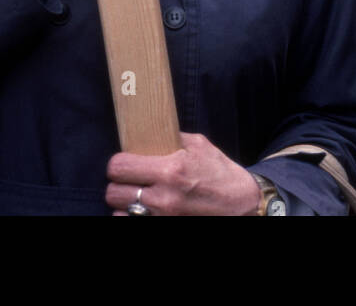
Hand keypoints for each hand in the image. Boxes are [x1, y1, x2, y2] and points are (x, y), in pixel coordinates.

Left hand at [106, 131, 260, 215]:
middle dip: (117, 184)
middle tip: (127, 180)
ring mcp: (164, 218)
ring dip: (124, 204)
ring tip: (134, 196)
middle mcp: (163, 197)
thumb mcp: (199, 145)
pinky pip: (133, 225)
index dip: (117, 163)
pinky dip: (132, 218)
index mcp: (170, 170)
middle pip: (113, 193)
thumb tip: (150, 127)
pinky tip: (141, 209)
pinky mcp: (167, 228)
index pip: (120, 167)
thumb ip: (172, 137)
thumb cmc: (220, 172)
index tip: (123, 162)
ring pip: (119, 213)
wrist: (242, 205)